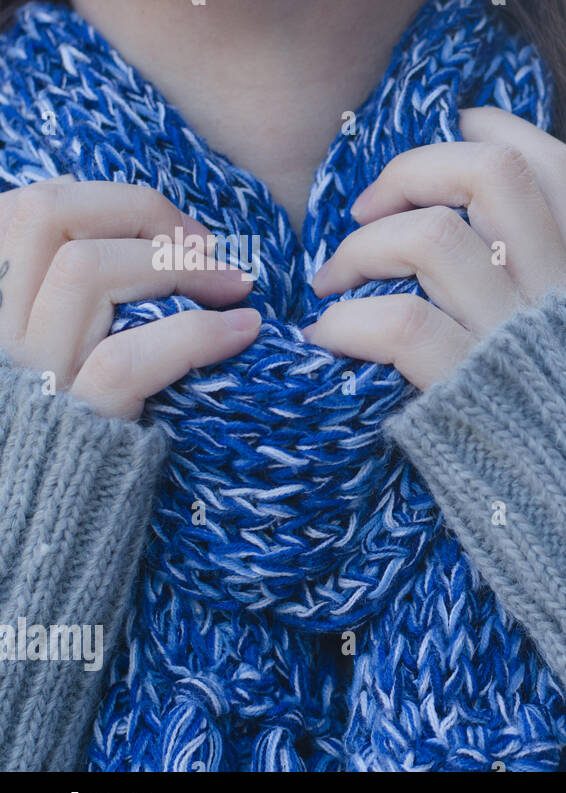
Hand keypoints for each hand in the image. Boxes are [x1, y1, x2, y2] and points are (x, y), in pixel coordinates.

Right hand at [0, 176, 259, 418]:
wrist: (44, 520)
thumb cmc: (66, 422)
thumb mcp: (44, 339)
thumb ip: (64, 285)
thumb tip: (147, 233)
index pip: (33, 207)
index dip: (115, 203)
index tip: (176, 231)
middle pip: (50, 216)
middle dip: (145, 216)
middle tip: (210, 249)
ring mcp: (26, 374)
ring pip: (86, 271)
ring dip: (179, 267)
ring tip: (236, 287)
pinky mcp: (72, 422)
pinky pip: (129, 359)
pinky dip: (197, 335)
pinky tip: (243, 331)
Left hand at [304, 107, 565, 388]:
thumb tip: (513, 277)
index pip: (560, 170)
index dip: (501, 129)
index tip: (459, 127)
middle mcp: (563, 303)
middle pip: (493, 174)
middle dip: (414, 169)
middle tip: (370, 208)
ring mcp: (518, 347)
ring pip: (435, 235)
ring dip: (365, 245)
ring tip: (335, 281)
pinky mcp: (473, 400)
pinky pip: (399, 323)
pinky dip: (349, 320)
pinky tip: (332, 338)